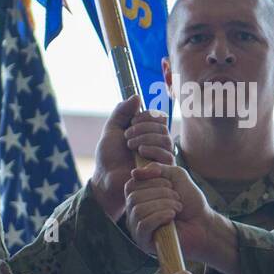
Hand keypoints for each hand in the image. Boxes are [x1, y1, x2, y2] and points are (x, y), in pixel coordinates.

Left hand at [90, 96, 172, 220]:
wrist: (106, 178)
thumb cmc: (109, 156)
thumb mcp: (112, 129)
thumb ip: (122, 112)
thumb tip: (137, 96)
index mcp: (148, 132)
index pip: (159, 116)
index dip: (146, 116)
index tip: (130, 123)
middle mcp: (157, 143)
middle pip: (163, 126)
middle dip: (143, 127)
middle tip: (127, 137)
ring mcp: (161, 156)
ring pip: (165, 138)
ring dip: (145, 138)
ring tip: (130, 146)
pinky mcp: (162, 170)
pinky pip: (167, 154)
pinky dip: (152, 149)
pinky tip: (140, 153)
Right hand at [124, 161, 213, 258]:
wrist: (203, 224)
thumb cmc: (190, 201)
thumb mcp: (175, 176)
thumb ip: (157, 168)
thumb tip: (135, 172)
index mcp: (138, 197)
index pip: (131, 185)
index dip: (150, 180)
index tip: (170, 183)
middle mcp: (134, 212)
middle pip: (134, 197)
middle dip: (161, 193)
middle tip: (177, 198)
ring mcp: (137, 227)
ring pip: (139, 210)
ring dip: (164, 205)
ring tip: (178, 208)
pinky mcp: (143, 241)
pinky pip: (143, 224)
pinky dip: (160, 216)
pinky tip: (172, 216)